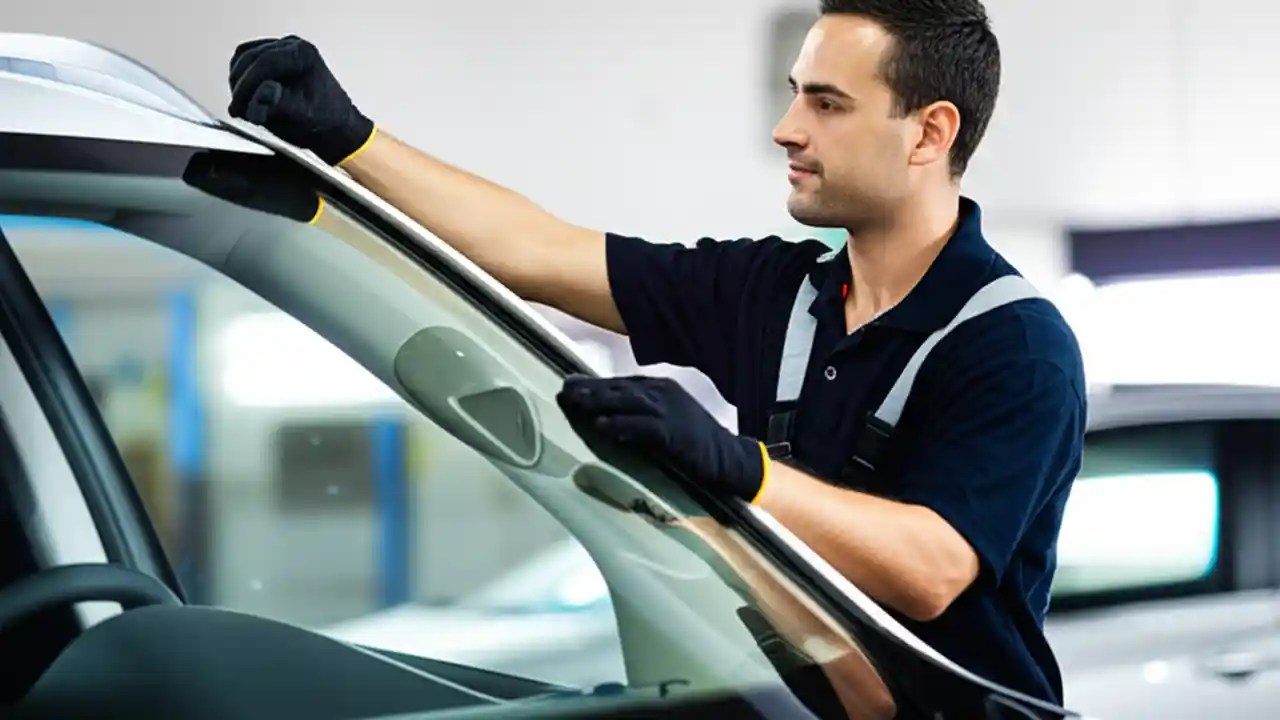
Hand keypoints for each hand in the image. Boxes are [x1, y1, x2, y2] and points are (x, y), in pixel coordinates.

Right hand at [228, 35, 375, 165]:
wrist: (336, 129)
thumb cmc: (325, 122)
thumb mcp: (300, 116)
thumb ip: (277, 105)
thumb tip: (259, 98)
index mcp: (302, 55)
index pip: (263, 62)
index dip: (246, 85)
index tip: (239, 106)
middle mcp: (293, 47)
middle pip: (250, 57)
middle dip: (240, 86)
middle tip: (238, 110)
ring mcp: (283, 50)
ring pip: (244, 57)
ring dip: (238, 81)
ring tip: (242, 106)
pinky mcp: (274, 58)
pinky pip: (247, 61)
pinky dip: (242, 78)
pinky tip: (246, 96)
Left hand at [556, 375, 766, 502]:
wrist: (726, 457)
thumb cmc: (693, 440)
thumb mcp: (666, 416)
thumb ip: (640, 412)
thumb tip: (606, 413)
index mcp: (661, 388)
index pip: (621, 383)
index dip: (594, 383)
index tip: (569, 384)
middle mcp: (663, 394)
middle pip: (620, 389)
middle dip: (591, 389)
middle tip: (565, 390)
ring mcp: (669, 411)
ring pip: (628, 402)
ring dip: (600, 402)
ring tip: (576, 403)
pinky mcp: (673, 432)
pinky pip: (643, 426)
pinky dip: (622, 425)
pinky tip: (603, 426)